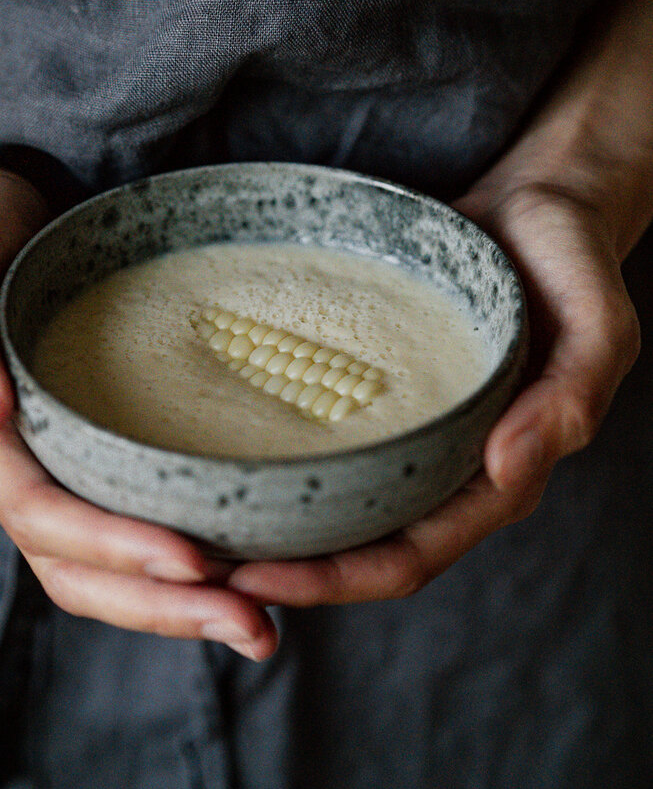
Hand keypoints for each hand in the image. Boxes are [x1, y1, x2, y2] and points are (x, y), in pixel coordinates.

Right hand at [0, 169, 277, 659]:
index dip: (110, 544)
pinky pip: (122, 534)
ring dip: (174, 609)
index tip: (193, 560)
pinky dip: (173, 572)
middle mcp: (7, 467)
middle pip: (73, 569)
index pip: (37, 512)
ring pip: (100, 572)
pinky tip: (239, 580)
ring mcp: (46, 471)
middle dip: (159, 606)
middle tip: (252, 629)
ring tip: (258, 630)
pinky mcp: (85, 461)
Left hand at [227, 178, 640, 607]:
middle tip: (193, 573)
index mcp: (498, 479)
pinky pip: (325, 449)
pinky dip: (277, 468)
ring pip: (335, 509)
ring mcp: (411, 439)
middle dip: (282, 573)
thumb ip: (572, 396)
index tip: (253, 579)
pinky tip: (219, 459)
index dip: (334, 581)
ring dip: (272, 530)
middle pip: (357, 550)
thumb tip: (508, 466)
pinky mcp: (378, 400)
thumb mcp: (601, 323)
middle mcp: (447, 472)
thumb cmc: (574, 262)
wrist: (540, 208)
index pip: (410, 558)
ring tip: (187, 534)